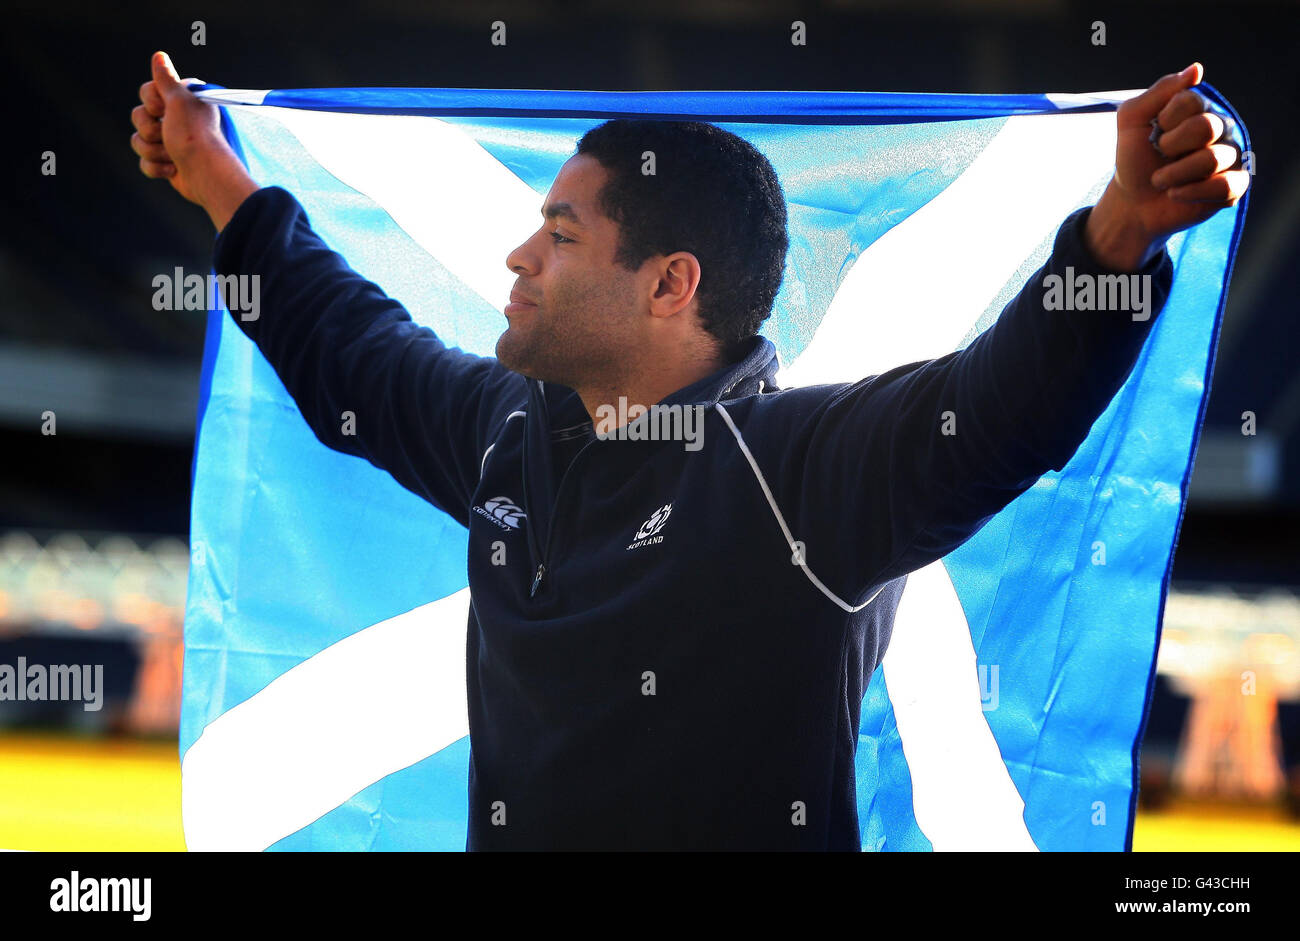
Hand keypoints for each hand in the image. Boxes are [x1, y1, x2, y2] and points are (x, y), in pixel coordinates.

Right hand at [132, 51, 258, 228]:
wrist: (205, 174)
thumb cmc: (194, 134)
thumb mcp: (179, 100)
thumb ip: (166, 79)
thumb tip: (159, 55)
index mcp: (181, 102)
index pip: (147, 92)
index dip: (152, 103)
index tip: (165, 109)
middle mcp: (176, 119)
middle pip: (138, 117)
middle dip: (150, 130)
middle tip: (169, 134)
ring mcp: (171, 142)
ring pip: (139, 141)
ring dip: (154, 150)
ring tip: (174, 155)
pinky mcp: (168, 163)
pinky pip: (145, 162)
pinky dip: (157, 167)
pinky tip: (174, 169)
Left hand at [1085, 63, 1249, 271]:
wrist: (1132, 200)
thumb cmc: (1134, 157)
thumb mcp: (1132, 120)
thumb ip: (1160, 91)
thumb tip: (1197, 69)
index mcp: (1199, 108)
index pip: (1191, 101)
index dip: (1166, 121)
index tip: (1155, 132)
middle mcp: (1220, 129)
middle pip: (1206, 127)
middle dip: (1171, 147)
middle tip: (1160, 156)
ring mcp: (1230, 157)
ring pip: (1212, 160)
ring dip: (1174, 175)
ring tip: (1162, 180)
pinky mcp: (1233, 187)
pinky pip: (1226, 186)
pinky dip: (1191, 193)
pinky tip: (1177, 195)